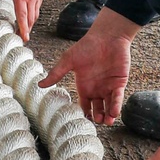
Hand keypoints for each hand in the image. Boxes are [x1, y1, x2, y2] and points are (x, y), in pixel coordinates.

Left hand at [0, 0, 52, 40]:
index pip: (22, 16)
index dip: (23, 29)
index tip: (23, 38)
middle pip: (31, 18)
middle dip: (27, 29)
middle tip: (21, 37)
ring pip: (36, 13)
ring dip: (31, 22)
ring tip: (25, 28)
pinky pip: (39, 5)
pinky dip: (34, 12)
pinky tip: (30, 12)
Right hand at [39, 8, 135, 123]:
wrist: (106, 36)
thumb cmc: (87, 46)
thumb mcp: (69, 60)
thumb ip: (56, 73)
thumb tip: (39, 84)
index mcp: (84, 86)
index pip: (84, 105)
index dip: (84, 114)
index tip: (82, 122)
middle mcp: (96, 89)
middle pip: (97, 109)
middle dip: (97, 117)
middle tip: (96, 123)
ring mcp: (108, 86)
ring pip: (108, 106)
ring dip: (108, 115)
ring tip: (106, 122)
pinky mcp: (119, 83)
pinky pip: (117, 97)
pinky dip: (116, 105)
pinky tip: (114, 112)